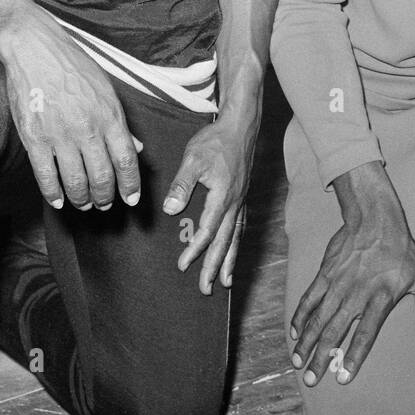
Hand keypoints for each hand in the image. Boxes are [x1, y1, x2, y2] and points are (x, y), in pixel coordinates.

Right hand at [0, 18, 143, 211]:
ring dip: (82, 199)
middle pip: (102, 177)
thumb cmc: (74, 65)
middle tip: (105, 204)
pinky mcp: (34, 138)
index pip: (126, 161)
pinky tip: (58, 201)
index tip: (132, 199)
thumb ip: (121, 122)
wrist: (36, 49)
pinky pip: (46, 176)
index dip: (131, 185)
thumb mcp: (107, 89)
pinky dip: (53, 194)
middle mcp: (87, 129)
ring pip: (76, 182)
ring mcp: (60, 135)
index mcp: (109, 116)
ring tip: (85, 204)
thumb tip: (136, 147)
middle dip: (106, 197)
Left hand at [163, 121, 254, 292]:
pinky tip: (234, 249)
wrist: (241, 125)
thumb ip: (182, 185)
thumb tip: (171, 210)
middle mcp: (234, 202)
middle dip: (215, 267)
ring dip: (229, 260)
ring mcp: (241, 200)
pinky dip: (237, 243)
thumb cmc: (216, 140)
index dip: (195, 250)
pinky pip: (241, 226)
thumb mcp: (193, 158)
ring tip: (226, 282)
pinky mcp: (242, 195)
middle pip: (225, 241)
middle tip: (206, 289)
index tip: (183, 265)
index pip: (208, 230)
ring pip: (235, 237)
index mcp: (222, 196)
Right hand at [290, 164, 414, 386]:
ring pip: (318, 318)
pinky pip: (309, 298)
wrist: (376, 218)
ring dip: (307, 342)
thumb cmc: (402, 251)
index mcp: (380, 299)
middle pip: (335, 332)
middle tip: (312, 380)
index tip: (343, 378)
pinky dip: (300, 316)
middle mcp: (356, 295)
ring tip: (298, 362)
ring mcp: (337, 284)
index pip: (365, 335)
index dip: (354, 357)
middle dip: (322, 358)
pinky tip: (294, 333)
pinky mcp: (325, 273)